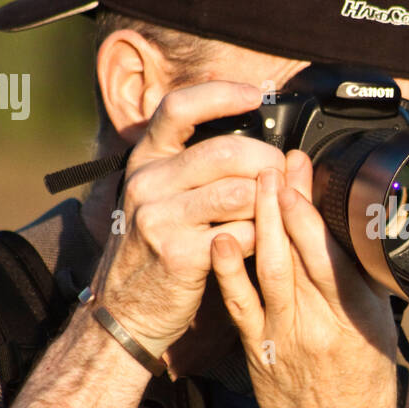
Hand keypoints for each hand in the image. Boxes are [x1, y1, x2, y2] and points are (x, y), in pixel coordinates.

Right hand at [88, 81, 286, 358]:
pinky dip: (262, 237)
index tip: (255, 94)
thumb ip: (195, 167)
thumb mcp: (159, 198)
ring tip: (276, 212)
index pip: (178, 108)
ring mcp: (159, 219)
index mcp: (144, 160)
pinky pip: (242, 234)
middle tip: (284, 175)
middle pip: (225, 152)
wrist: (125, 313)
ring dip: (270, 202)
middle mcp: (146, 183)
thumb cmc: (155, 250)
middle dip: (268, 161)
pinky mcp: (178, 255)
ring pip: (239, 193)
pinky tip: (261, 243)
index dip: (220, 94)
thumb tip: (256, 138)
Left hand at [209, 150, 402, 407]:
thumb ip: (360, 283)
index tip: (301, 170)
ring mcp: (282, 340)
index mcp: (357, 319)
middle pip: (296, 253)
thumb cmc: (365, 388)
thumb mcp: (380, 330)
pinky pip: (239, 304)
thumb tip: (347, 229)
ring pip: (266, 271)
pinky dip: (229, 270)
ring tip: (249, 185)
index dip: (311, 208)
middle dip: (281, 202)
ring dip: (256, 224)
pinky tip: (221, 239)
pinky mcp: (256, 351)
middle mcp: (319, 327)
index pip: (331, 252)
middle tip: (271, 162)